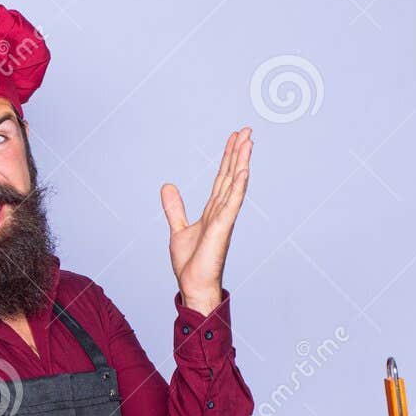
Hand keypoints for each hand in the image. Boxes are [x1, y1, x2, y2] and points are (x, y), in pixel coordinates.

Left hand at [160, 128, 251, 315]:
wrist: (193, 285)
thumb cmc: (191, 263)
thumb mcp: (178, 229)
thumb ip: (175, 208)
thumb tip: (167, 186)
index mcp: (213, 211)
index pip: (222, 178)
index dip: (227, 158)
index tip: (234, 138)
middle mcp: (222, 212)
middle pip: (231, 176)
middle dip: (238, 153)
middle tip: (246, 130)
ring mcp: (224, 219)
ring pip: (235, 184)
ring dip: (242, 162)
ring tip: (248, 140)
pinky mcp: (222, 228)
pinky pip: (232, 204)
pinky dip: (239, 187)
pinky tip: (244, 170)